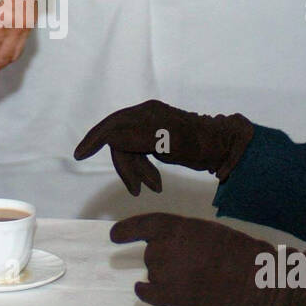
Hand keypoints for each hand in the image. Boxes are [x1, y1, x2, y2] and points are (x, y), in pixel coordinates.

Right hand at [73, 99, 254, 194]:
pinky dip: (142, 169)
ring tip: (152, 188)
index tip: (79, 155)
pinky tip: (153, 182)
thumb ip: (140, 136)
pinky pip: (138, 153)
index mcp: (147, 114)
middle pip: (119, 141)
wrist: (225, 148)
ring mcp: (151, 127)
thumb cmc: (203, 144)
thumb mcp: (172, 141)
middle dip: (125, 167)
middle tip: (137, 190)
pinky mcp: (156, 138)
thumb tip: (111, 136)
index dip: (94, 140)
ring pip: (128, 150)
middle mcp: (146, 116)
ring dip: (136, 171)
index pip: (113, 127)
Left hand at [111, 213, 305, 305]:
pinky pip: (147, 293)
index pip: (141, 226)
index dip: (125, 230)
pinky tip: (142, 289)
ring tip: (193, 276)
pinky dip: (145, 291)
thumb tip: (172, 246)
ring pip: (155, 272)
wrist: (251, 281)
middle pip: (152, 253)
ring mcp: (162, 274)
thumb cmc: (236, 250)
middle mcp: (161, 248)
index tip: (114, 236)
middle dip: (165, 256)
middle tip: (191, 261)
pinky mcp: (169, 297)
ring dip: (166, 273)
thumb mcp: (206, 230)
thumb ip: (183, 235)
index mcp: (173, 226)